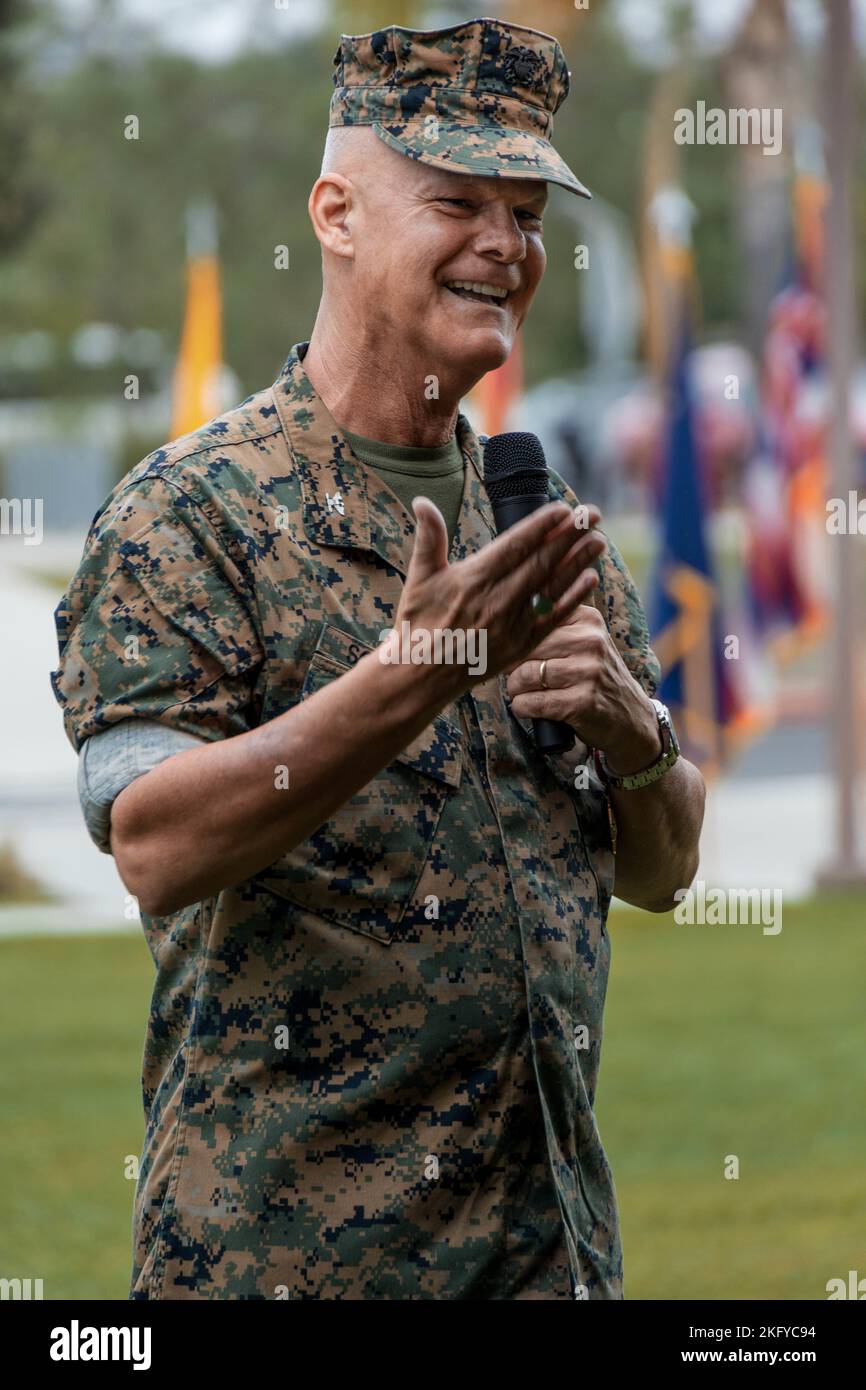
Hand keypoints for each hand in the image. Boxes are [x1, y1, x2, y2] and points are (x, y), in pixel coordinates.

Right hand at [392, 497, 605, 696]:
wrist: (421, 675)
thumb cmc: (418, 622)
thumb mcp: (419, 577)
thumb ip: (428, 538)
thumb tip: (422, 501)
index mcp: (473, 578)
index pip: (515, 545)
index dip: (542, 525)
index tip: (563, 508)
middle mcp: (497, 600)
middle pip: (541, 561)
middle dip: (570, 536)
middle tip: (593, 514)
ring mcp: (512, 624)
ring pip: (551, 587)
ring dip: (578, 562)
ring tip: (599, 540)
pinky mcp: (521, 646)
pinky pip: (553, 618)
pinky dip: (573, 599)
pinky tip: (590, 580)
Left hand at [505, 605, 660, 774]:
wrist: (631, 716)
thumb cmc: (596, 676)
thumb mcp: (586, 641)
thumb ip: (554, 627)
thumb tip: (504, 627)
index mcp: (588, 620)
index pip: (534, 621)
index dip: (517, 641)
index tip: (514, 651)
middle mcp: (591, 641)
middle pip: (525, 648)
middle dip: (512, 666)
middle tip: (518, 677)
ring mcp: (588, 672)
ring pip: (524, 675)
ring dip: (515, 689)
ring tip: (524, 693)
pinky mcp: (582, 702)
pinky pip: (531, 702)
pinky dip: (522, 708)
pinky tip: (529, 708)